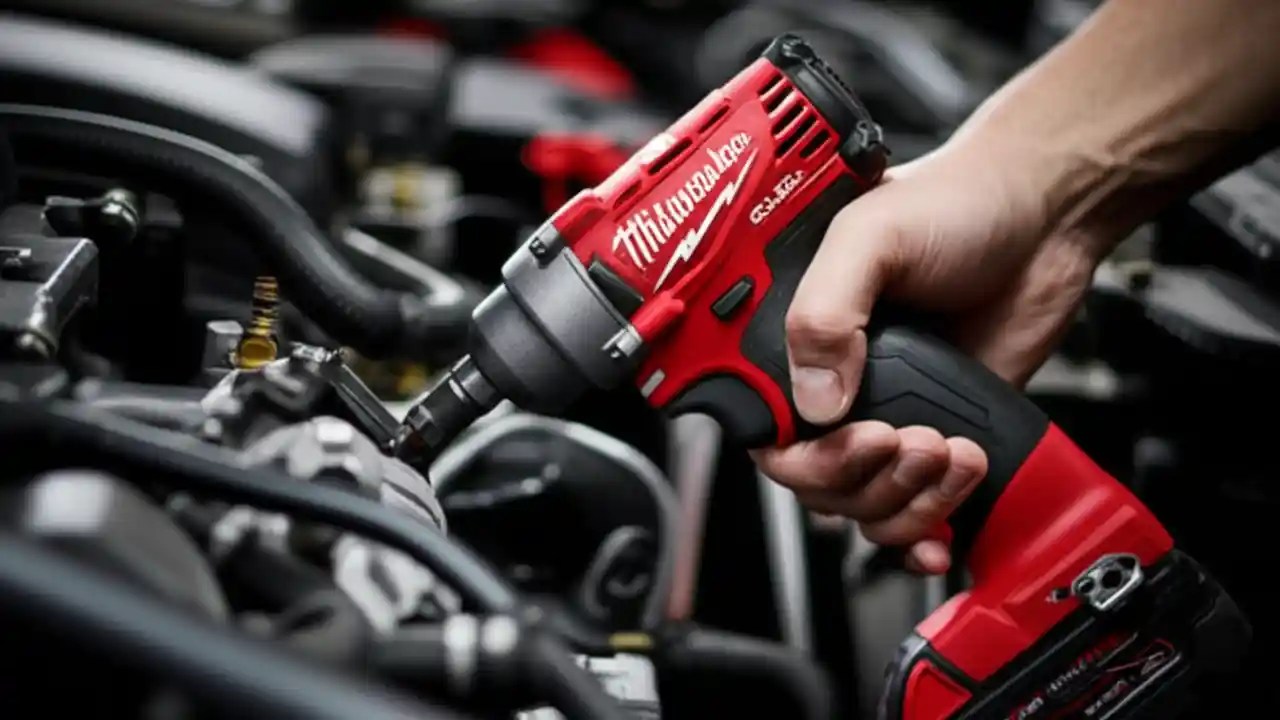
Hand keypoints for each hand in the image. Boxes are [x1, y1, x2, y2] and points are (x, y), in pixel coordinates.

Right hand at [752, 139, 1110, 573]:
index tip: (858, 436)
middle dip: (865, 478)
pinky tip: (941, 531)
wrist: (1046, 218)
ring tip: (950, 453)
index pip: (765, 428)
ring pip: (864, 507)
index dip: (803, 454)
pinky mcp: (937, 436)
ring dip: (906, 502)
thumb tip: (814, 398)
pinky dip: (923, 533)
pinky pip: (912, 509)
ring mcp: (884, 414)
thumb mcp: (871, 235)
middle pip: (814, 482)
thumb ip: (826, 310)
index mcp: (796, 336)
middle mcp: (832, 381)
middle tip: (911, 439)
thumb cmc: (955, 204)